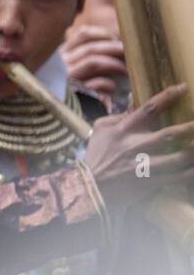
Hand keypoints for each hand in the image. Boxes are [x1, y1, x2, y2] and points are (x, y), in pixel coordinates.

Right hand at [63, 23, 127, 95]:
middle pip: (92, 48)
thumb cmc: (70, 90)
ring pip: (94, 62)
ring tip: (127, 70)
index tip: (117, 38)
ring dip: (114, 64)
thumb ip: (85, 56)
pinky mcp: (75, 93)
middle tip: (129, 54)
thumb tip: (114, 42)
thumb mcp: (73, 69)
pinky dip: (108, 84)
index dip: (103, 33)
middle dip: (114, 49)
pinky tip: (114, 88)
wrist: (57, 116)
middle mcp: (60, 63)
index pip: (83, 34)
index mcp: (60, 54)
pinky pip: (97, 83)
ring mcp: (66, 78)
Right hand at [83, 84, 193, 210]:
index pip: (149, 109)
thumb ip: (118, 116)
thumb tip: (134, 104)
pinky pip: (178, 178)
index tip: (184, 88)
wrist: (90, 186)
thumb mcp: (100, 130)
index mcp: (124, 130)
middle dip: (191, 127)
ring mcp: (145, 166)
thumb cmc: (95, 155)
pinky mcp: (151, 183)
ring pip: (179, 157)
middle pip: (170, 134)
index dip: (168, 96)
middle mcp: (136, 146)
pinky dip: (191, 172)